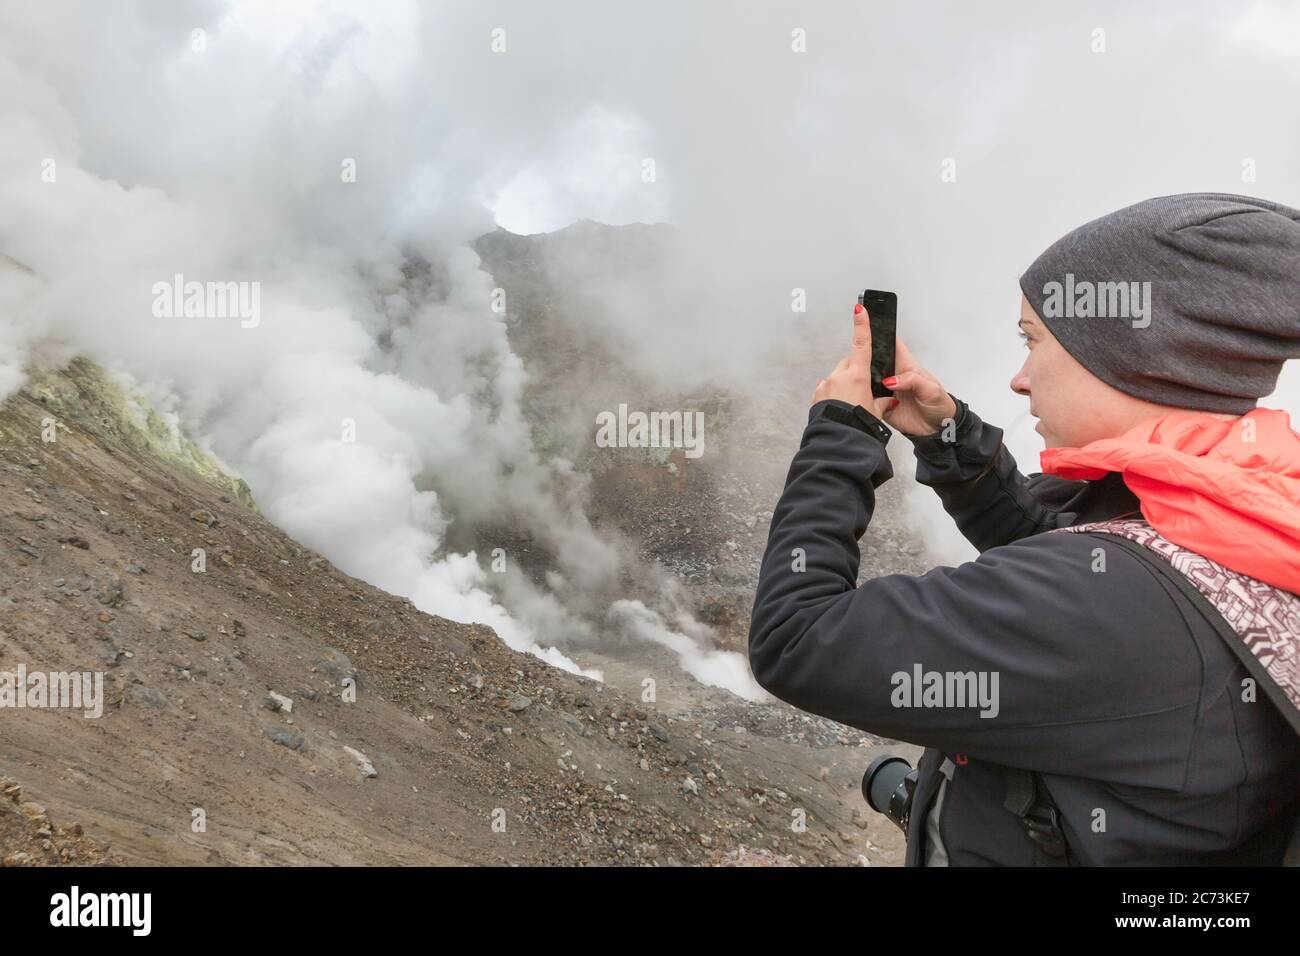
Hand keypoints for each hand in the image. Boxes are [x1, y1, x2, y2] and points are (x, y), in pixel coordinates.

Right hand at [811, 304, 956, 437]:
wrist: (937, 430)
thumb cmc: (940, 405)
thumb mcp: (931, 389)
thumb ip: (913, 381)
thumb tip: (892, 380)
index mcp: (906, 365)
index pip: (891, 344)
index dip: (880, 332)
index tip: (867, 323)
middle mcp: (894, 376)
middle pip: (874, 359)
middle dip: (863, 355)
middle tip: (852, 355)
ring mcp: (886, 390)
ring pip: (867, 379)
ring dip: (860, 379)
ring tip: (852, 377)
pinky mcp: (881, 405)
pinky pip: (867, 399)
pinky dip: (862, 398)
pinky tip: (858, 397)